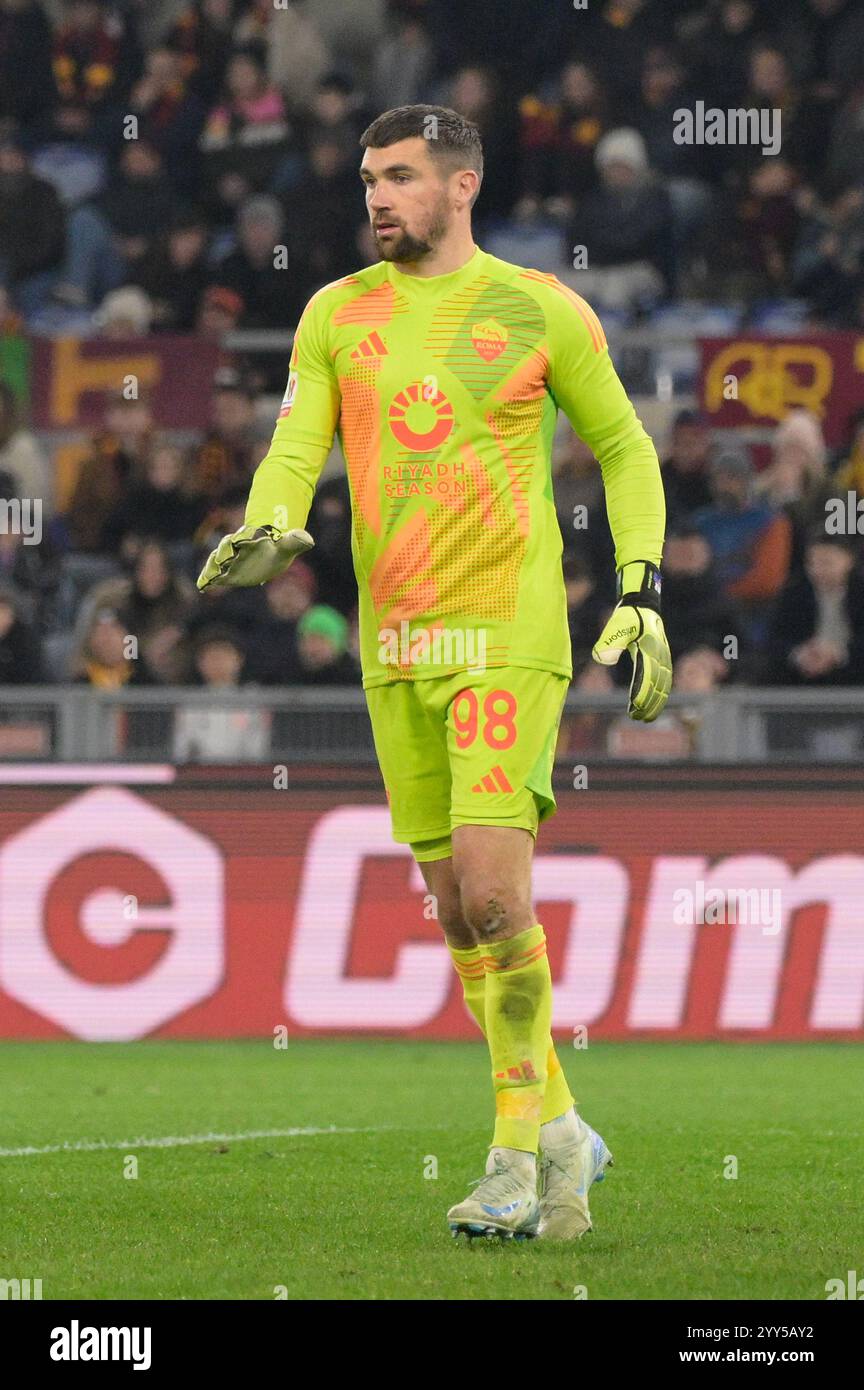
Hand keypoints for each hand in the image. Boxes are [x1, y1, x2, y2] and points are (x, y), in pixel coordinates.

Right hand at [197, 524, 313, 590]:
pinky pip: (214, 575)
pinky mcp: (227, 573)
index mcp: (252, 538)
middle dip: (224, 552)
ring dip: (212, 567)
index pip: (245, 535)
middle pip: (227, 546)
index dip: (242, 536)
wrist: (270, 555)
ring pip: (217, 560)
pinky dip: (206, 580)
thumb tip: (309, 539)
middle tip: (223, 559)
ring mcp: (230, 560)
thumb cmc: (279, 548)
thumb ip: (295, 541)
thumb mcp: (288, 545)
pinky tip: (201, 587)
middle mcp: (238, 547)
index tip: (239, 540)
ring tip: (207, 578)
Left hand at [592, 561, 671, 721]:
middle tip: (637, 718)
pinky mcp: (663, 659)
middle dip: (648, 703)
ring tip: (644, 718)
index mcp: (649, 649)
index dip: (641, 693)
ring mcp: (664, 658)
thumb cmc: (628, 615)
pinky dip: (660, 694)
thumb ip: (610, 643)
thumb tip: (601, 659)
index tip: (634, 707)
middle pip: (657, 685)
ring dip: (655, 702)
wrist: (643, 604)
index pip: (646, 676)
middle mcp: (660, 656)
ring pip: (663, 685)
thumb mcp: (617, 626)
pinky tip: (652, 704)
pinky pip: (665, 681)